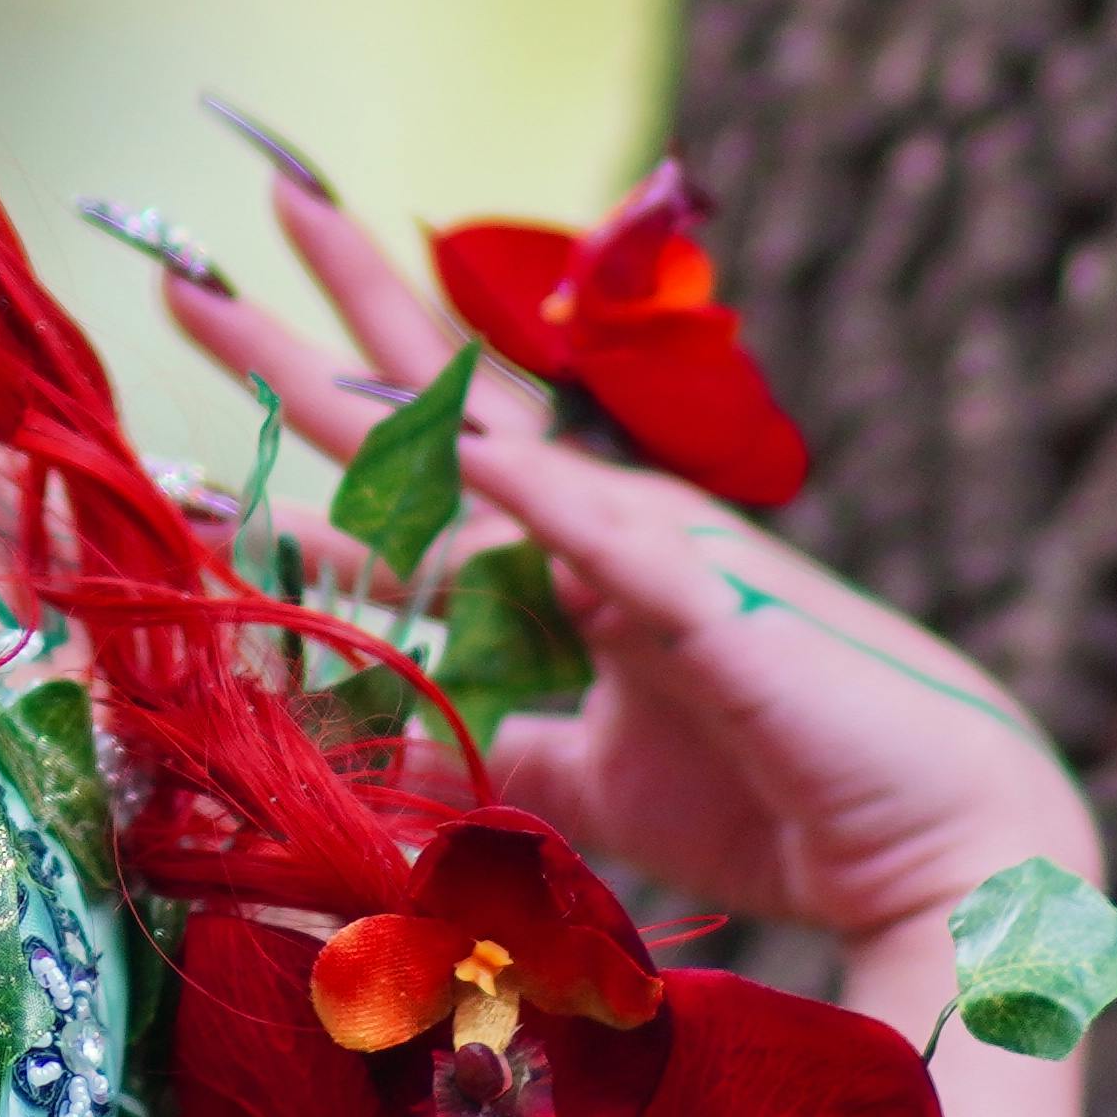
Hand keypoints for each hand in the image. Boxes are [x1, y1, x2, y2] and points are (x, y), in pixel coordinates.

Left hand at [162, 160, 1096, 951]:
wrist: (929, 842)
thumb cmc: (768, 794)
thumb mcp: (576, 779)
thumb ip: (479, 743)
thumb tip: (367, 735)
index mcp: (562, 562)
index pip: (404, 489)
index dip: (303, 447)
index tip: (197, 408)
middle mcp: (585, 528)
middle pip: (418, 416)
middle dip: (299, 342)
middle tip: (187, 275)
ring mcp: (641, 549)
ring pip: (477, 443)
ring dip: (365, 377)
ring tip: (264, 291)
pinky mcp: (703, 601)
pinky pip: (603, 537)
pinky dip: (534, 495)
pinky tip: (463, 447)